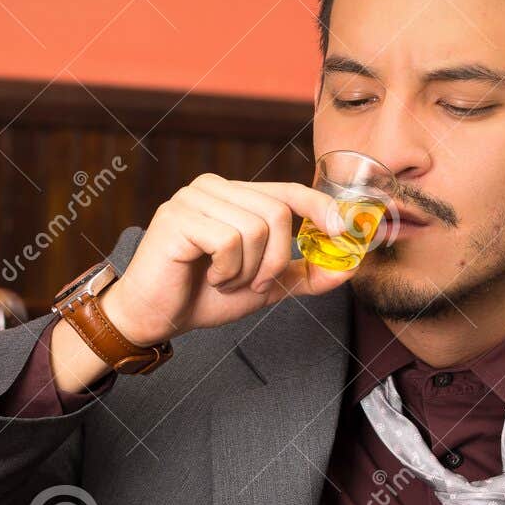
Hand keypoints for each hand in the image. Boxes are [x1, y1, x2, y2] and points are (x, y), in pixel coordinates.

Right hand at [100, 173, 355, 346]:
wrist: (156, 317)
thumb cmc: (204, 296)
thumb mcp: (265, 285)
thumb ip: (304, 274)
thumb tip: (349, 267)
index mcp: (234, 195)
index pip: (287, 190)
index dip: (319, 206)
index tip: (342, 229)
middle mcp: (213, 187)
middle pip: (276, 211)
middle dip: (274, 258)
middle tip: (253, 283)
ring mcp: (192, 198)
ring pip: (254, 227)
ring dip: (247, 268)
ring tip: (225, 281)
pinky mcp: (177, 217)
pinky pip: (227, 240)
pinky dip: (226, 269)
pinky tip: (208, 276)